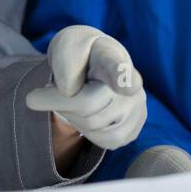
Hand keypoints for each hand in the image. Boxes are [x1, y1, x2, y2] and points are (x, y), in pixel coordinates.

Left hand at [24, 25, 145, 149]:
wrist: (92, 64)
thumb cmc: (77, 56)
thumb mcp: (65, 50)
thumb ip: (66, 69)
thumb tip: (71, 94)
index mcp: (111, 57)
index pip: (119, 69)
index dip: (122, 78)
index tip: (128, 85)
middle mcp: (132, 83)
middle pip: (87, 106)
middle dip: (63, 102)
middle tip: (53, 90)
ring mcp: (137, 107)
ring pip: (94, 127)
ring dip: (74, 118)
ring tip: (74, 101)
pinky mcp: (134, 128)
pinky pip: (106, 141)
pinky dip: (88, 131)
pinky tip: (85, 115)